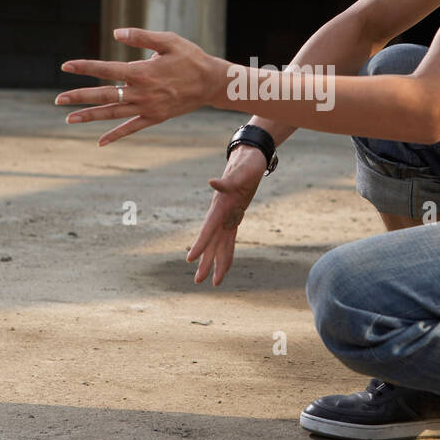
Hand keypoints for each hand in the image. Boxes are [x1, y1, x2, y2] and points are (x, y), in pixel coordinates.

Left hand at [55, 28, 218, 145]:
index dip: (84, 68)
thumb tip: (116, 34)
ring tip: (69, 119)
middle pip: (104, 95)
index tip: (65, 66)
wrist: (212, 83)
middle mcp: (141, 93)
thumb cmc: (190, 58)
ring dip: (90, 116)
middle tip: (58, 100)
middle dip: (79, 97)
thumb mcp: (168, 40)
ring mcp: (147, 108)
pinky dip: (116, 135)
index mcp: (142, 72)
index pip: (106, 69)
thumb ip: (141, 37)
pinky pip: (131, 128)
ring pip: (113, 114)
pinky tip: (100, 142)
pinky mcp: (155, 118)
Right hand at [185, 145, 267, 285]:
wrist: (249, 157)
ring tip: (212, 283)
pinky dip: (227, 253)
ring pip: (219, 245)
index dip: (200, 243)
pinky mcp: (235, 217)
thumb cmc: (246, 164)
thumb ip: (227, 180)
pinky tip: (224, 266)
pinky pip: (229, 240)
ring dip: (215, 263)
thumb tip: (212, 181)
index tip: (190, 258)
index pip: (208, 228)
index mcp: (220, 205)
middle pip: (211, 242)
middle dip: (205, 262)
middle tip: (197, 282)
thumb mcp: (242, 171)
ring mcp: (227, 216)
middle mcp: (220, 214)